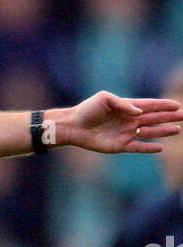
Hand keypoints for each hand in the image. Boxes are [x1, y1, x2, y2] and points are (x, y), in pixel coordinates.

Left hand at [58, 91, 182, 153]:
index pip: (149, 106)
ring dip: (163, 131)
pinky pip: (138, 147)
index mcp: (127, 107)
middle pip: (153, 118)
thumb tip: (138, 112)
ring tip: (177, 130)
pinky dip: (148, 147)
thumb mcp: (104, 99)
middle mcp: (129, 120)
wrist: (74, 126)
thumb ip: (123, 103)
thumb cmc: (87, 110)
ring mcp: (126, 133)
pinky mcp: (120, 146)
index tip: (176, 105)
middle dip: (169, 117)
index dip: (163, 106)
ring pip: (149, 132)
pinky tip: (160, 147)